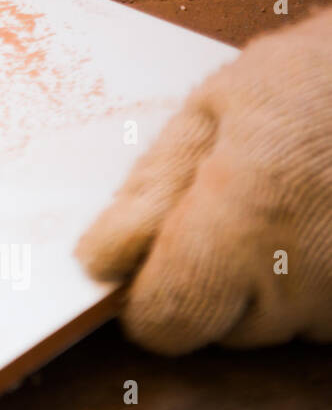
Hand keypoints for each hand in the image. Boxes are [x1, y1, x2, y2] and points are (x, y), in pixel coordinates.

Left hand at [77, 7, 331, 354]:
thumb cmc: (312, 79)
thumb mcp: (213, 108)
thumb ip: (153, 186)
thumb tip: (98, 259)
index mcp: (248, 218)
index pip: (168, 321)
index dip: (147, 299)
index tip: (147, 261)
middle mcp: (307, 275)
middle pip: (220, 330)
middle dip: (206, 283)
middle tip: (229, 208)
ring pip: (273, 328)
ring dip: (263, 286)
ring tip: (284, 207)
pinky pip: (319, 317)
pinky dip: (309, 284)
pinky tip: (317, 222)